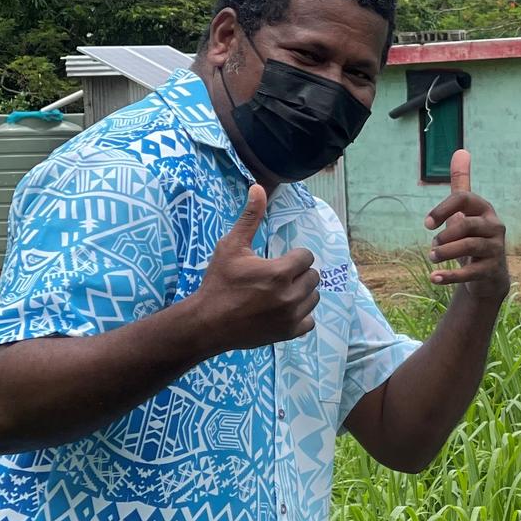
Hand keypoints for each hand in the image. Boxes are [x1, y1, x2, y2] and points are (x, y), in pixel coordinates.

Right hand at [192, 184, 319, 349]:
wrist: (207, 322)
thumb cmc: (218, 282)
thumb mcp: (231, 246)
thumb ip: (250, 218)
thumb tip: (258, 187)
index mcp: (280, 273)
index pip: (306, 257)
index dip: (293, 257)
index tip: (277, 261)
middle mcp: (290, 296)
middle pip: (313, 276)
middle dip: (298, 273)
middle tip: (277, 277)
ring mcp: (291, 316)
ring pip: (313, 297)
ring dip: (301, 292)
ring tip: (279, 292)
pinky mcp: (289, 333)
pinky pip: (309, 320)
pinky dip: (300, 315)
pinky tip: (283, 310)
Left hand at [425, 150, 510, 301]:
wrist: (489, 274)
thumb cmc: (473, 236)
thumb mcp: (466, 210)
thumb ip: (462, 183)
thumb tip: (461, 151)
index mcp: (484, 210)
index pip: (464, 199)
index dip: (442, 209)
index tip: (427, 224)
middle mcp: (494, 227)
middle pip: (467, 224)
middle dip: (445, 235)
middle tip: (432, 246)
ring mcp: (496, 249)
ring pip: (470, 246)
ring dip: (446, 253)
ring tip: (431, 258)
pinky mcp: (492, 270)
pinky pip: (471, 272)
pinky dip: (451, 276)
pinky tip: (434, 278)